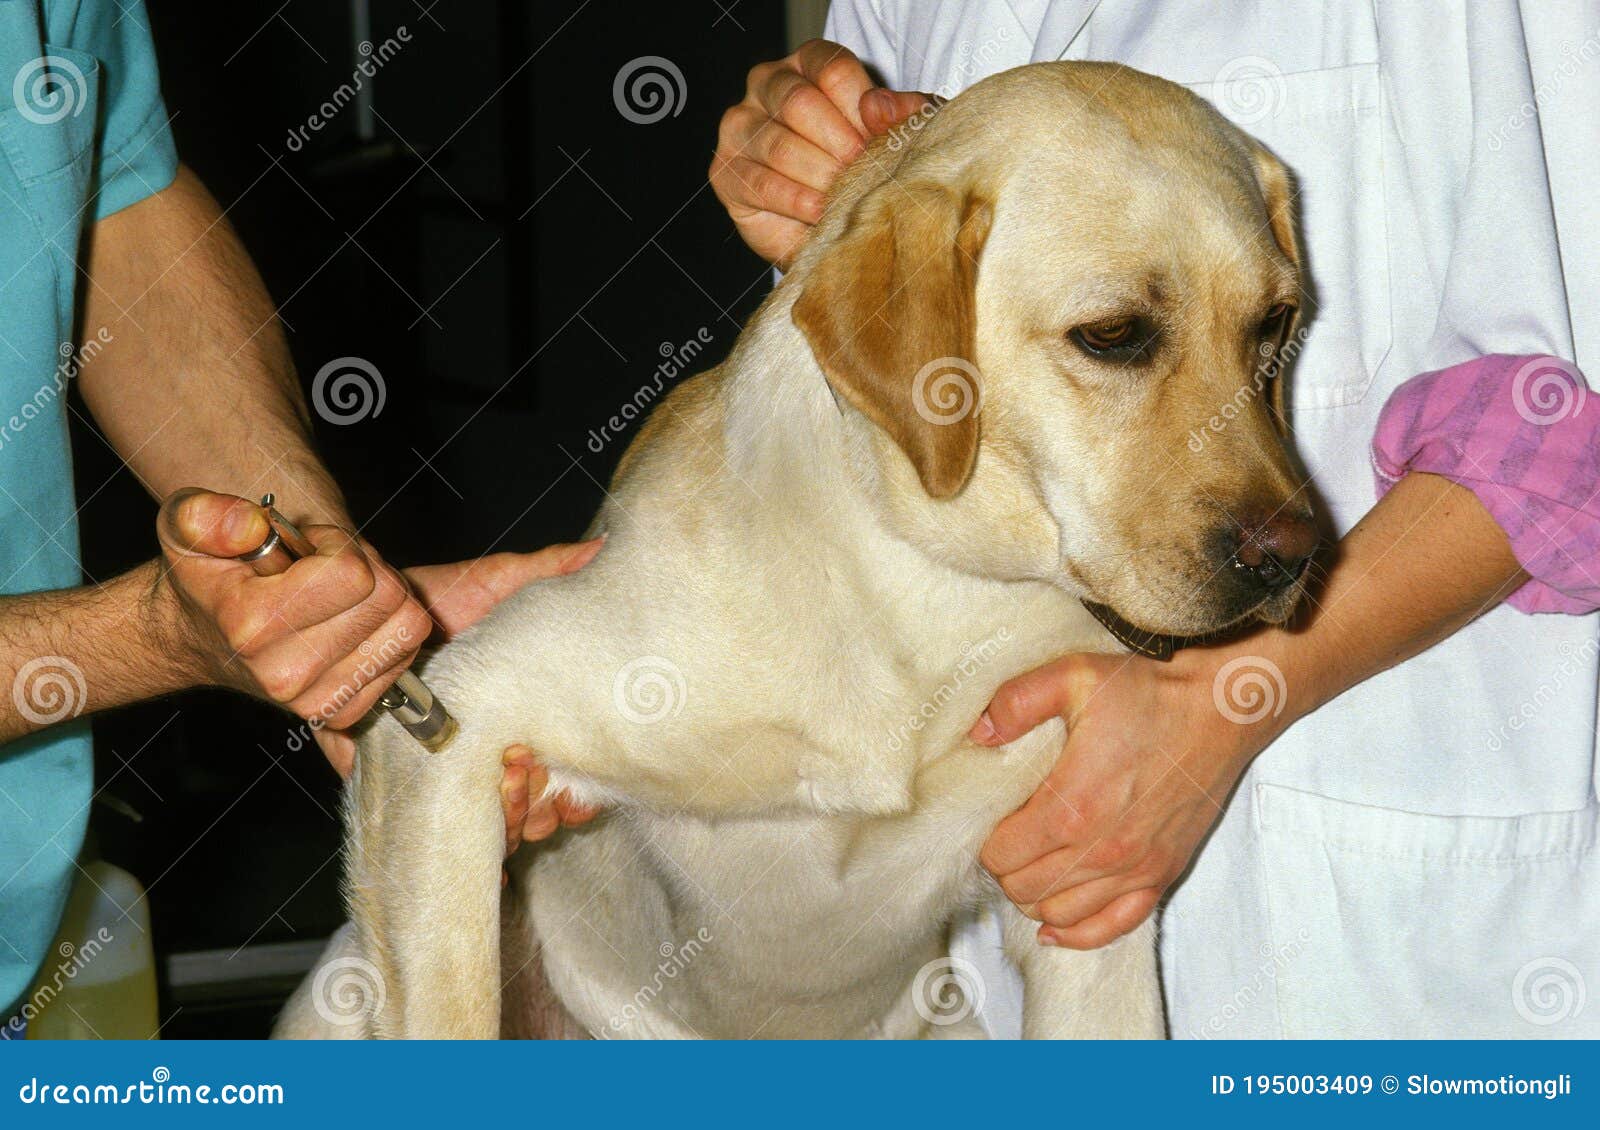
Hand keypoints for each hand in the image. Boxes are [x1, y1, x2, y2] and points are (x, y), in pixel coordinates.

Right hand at [157, 488, 433, 733]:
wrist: (198, 637)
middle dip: (368, 568)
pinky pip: (407, 654)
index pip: (354, 574)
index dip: (339, 545)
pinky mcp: (344, 713)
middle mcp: (286, 676)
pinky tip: (349, 623)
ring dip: (384, 598)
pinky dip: (390, 629)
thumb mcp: (186, 526)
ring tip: (338, 595)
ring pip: (408, 626)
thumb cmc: (207, 576)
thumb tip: (251, 527)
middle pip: (389, 598)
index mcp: (251, 627)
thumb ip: (208, 515)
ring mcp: (317, 702)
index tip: (308, 548)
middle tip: (327, 569)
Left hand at [306, 538, 606, 861]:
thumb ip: (551, 571)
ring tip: (508, 780)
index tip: (581, 782)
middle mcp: (495, 758)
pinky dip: (469, 846)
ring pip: (500, 830)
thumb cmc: (430, 602)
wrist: (354, 617)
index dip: (582, 789)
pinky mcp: (404, 791)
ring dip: (515, 819)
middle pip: (541, 810)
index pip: (569, 772)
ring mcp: (453, 780)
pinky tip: (485, 838)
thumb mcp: (496, 585)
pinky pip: (439, 837)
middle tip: (533, 771)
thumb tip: (605, 548)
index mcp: (525, 721)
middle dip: (547, 804)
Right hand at [710, 38, 932, 265]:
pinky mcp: (726, 170)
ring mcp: (740, 125)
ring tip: (845, 195)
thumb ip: (900, 113)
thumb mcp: (893, 134)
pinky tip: (820, 212)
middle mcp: (766, 83)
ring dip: (820, 176)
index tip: (880, 140)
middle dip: (839, 143)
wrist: (827, 223)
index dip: (862, 107)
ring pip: (780, 145)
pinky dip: (797, 201)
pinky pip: (761, 183)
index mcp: (808, 63)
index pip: (833, 69)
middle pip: (800, 103)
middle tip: (863, 170)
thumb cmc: (860, 166)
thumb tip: (880, 106)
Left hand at [972, 646, 1292, 948]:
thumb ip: (1015, 703)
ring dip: (1036, 895)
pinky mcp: (1163, 874)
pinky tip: (1056, 922)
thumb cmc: (1149, 693)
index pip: (1001, 855)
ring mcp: (1136, 868)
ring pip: (1060, 914)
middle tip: (1011, 837)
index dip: (988, 839)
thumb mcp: (1072, 676)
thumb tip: (977, 734)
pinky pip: (1112, 928)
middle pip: (1024, 889)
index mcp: (1072, 805)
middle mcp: (1103, 849)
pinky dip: (1078, 931)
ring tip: (1034, 864)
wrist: (1221, 709)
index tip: (995, 819)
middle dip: (1007, 867)